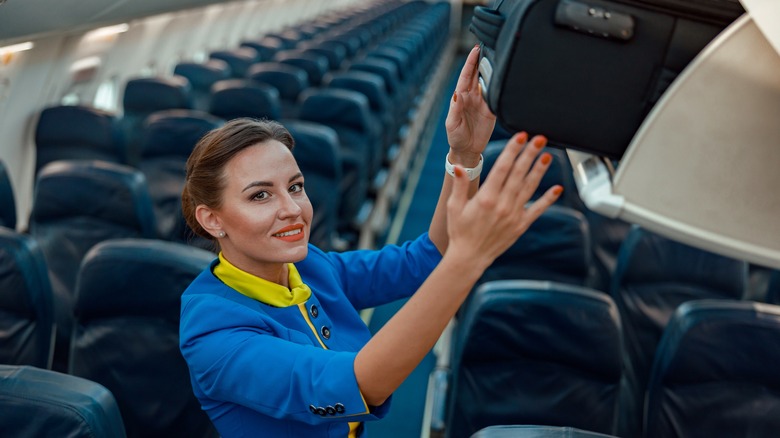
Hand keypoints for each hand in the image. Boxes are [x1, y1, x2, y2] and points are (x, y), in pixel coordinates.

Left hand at [445, 45, 496, 165]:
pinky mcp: (492, 109)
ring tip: (499, 55)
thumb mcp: (452, 124)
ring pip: (488, 81)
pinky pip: (497, 95)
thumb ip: (455, 109)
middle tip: (489, 44)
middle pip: (478, 74)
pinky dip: (501, 85)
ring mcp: (483, 102)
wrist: (467, 150)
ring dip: (492, 69)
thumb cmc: (456, 137)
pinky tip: (506, 76)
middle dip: (482, 59)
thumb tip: (457, 94)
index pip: (466, 75)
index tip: (476, 49)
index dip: (471, 62)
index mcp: (461, 97)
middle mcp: (472, 96)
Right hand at [445, 132, 561, 271]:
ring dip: (539, 171)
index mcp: (485, 198)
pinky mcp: (520, 225)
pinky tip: (557, 188)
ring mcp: (513, 215)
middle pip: (518, 174)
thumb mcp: (454, 207)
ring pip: (529, 188)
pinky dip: (548, 199)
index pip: (502, 168)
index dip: (512, 151)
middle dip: (529, 154)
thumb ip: (459, 185)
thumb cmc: (460, 231)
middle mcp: (502, 205)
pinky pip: (537, 210)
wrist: (469, 258)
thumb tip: (459, 167)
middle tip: (539, 138)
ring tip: (547, 155)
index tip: (520, 137)